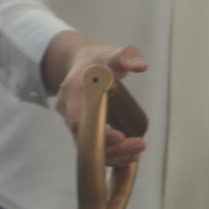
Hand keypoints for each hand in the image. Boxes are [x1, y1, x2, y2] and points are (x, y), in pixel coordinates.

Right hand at [43, 30, 148, 167]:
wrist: (81, 64)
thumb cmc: (98, 59)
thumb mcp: (112, 53)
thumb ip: (126, 56)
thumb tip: (140, 65)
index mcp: (73, 90)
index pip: (79, 118)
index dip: (97, 132)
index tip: (120, 137)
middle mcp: (68, 109)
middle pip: (84, 138)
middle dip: (111, 148)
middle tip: (139, 146)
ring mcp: (72, 121)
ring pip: (87, 147)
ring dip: (113, 155)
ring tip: (137, 151)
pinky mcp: (80, 129)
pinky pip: (91, 147)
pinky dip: (109, 154)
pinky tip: (129, 156)